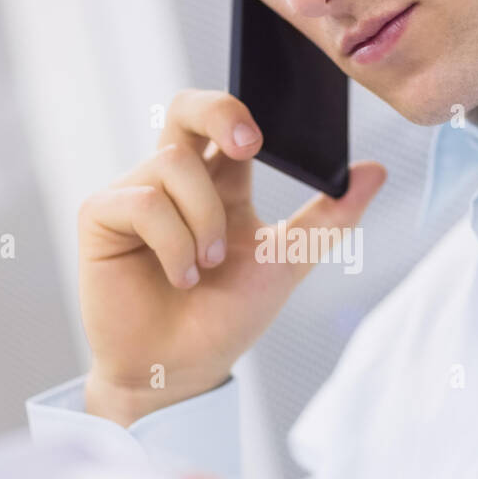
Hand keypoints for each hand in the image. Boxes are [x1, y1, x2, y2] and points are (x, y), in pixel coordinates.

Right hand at [78, 88, 385, 422]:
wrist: (180, 371)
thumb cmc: (225, 317)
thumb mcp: (287, 262)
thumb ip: (329, 216)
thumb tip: (376, 169)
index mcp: (217, 182)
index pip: (225, 120)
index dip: (241, 112)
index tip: (266, 139)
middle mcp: (173, 180)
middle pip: (185, 107)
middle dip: (218, 111)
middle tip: (250, 145)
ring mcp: (134, 194)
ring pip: (174, 166)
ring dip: (204, 221)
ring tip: (207, 267)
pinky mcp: (101, 216)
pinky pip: (144, 202)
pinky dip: (173, 243)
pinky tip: (181, 277)